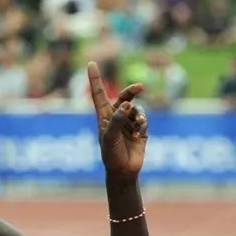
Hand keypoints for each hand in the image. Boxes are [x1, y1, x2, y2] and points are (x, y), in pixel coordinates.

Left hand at [88, 61, 147, 178]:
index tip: (90, 63)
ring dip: (139, 115)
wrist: (123, 171)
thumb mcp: (109, 138)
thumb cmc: (111, 156)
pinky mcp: (140, 130)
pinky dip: (143, 124)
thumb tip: (126, 104)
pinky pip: (144, 119)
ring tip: (137, 126)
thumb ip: (117, 120)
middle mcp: (116, 117)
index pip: (98, 94)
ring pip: (137, 109)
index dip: (95, 79)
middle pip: (123, 97)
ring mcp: (128, 123)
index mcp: (103, 117)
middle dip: (131, 91)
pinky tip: (140, 133)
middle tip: (140, 87)